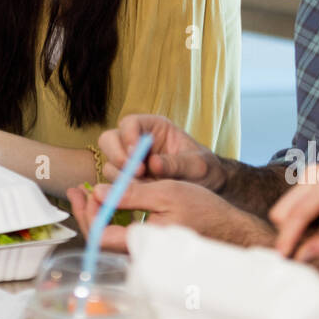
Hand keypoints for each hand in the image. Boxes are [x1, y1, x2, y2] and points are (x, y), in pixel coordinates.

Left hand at [67, 178, 263, 251]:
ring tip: (86, 194)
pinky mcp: (149, 252)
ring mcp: (144, 256)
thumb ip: (131, 194)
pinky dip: (110, 220)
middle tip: (77, 191)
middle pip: (99, 241)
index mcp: (143, 243)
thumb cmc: (204, 211)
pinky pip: (121, 239)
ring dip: (95, 215)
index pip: (100, 236)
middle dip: (86, 213)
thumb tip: (98, 192)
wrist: (230, 230)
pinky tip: (108, 205)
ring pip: (109, 240)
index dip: (90, 213)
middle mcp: (140, 256)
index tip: (89, 191)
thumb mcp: (167, 193)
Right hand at [98, 114, 224, 189]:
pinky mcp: (130, 180)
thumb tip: (153, 163)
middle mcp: (137, 141)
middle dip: (118, 157)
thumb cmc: (205, 170)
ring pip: (110, 163)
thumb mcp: (197, 165)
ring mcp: (131, 161)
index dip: (128, 136)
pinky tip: (143, 195)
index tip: (136, 154)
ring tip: (146, 186)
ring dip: (122, 177)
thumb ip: (177, 164)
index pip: (130, 123)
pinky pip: (115, 183)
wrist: (208, 189)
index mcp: (154, 127)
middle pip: (109, 140)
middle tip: (137, 173)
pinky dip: (124, 190)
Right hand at [270, 175, 318, 262]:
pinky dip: (305, 216)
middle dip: (293, 231)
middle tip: (317, 242)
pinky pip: (294, 203)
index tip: (281, 257)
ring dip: (301, 224)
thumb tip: (298, 258)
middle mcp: (316, 173)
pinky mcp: (310, 175)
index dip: (287, 237)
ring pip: (287, 208)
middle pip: (285, 210)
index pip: (299, 214)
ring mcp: (311, 172)